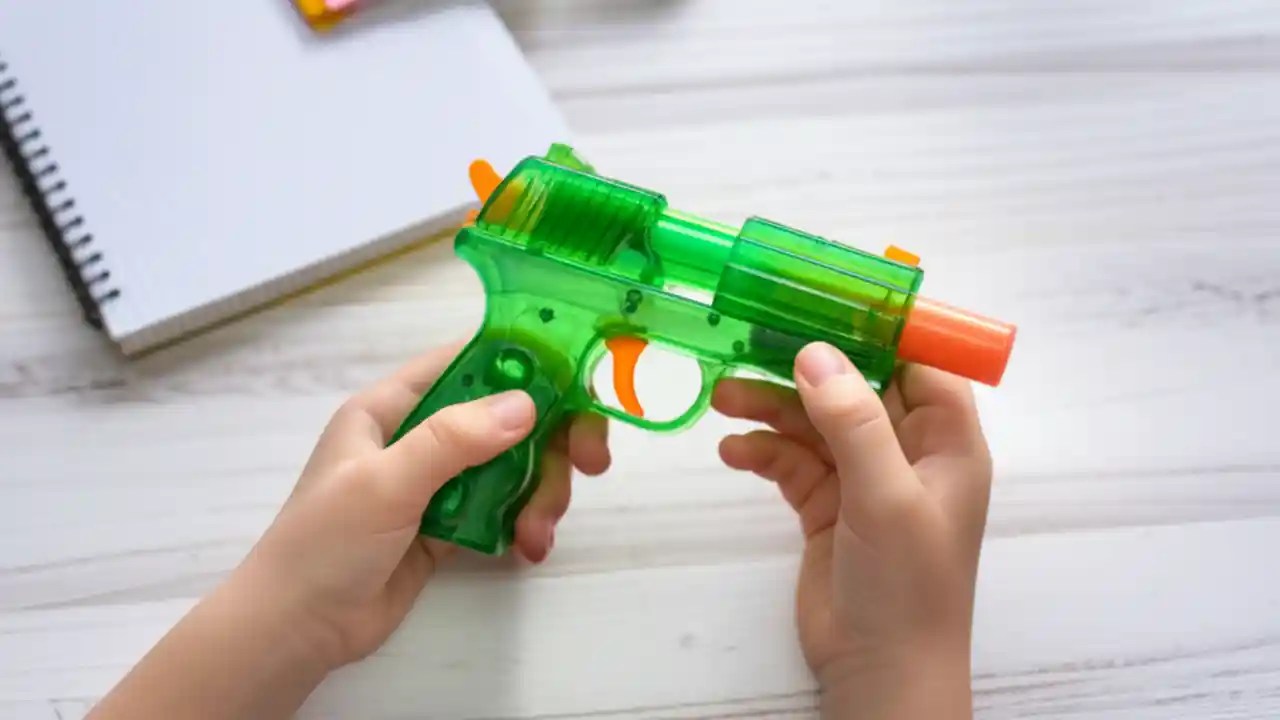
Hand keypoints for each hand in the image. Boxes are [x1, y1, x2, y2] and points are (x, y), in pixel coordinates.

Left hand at [237, 341, 610, 668]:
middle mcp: (420, 434)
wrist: (296, 629)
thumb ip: (453, 441)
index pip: (469, 361)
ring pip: (514, 463)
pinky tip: (530, 547)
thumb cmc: (324, 544)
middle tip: (591, 465)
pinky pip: (504, 507)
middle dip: (552, 438)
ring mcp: (437, 480)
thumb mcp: (385, 482)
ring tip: (538, 532)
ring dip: (541, 491)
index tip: (578, 384)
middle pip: (507, 415)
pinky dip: (525, 521)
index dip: (527, 363)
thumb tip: (527, 405)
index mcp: (393, 405)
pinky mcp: (450, 524)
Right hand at [713, 342, 990, 718]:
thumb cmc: (906, 586)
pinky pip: (792, 462)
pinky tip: (733, 452)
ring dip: (772, 407)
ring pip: (815, 422)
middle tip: (750, 339)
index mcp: (946, 443)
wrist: (879, 675)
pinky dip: (763, 452)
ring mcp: (864, 481)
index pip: (920, 362)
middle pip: (855, 386)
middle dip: (805, 364)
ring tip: (725, 398)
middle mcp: (907, 453)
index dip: (880, 326)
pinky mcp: (827, 509)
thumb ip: (853, 422)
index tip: (824, 295)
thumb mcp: (886, 497)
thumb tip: (814, 352)